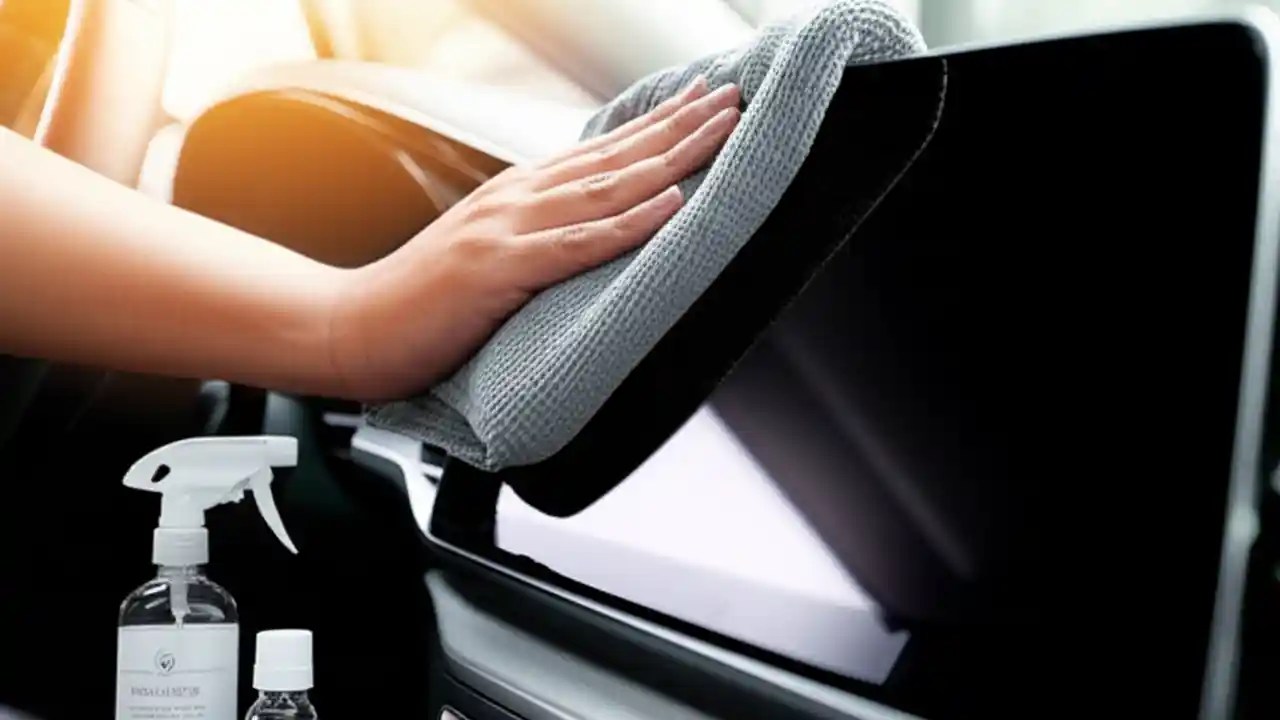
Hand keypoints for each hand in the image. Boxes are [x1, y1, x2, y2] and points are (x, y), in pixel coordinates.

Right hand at [329, 77, 741, 401]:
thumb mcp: (490, 256)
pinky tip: (671, 202)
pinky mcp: (498, 271)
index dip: (657, 124)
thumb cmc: (422, 302)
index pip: (601, 151)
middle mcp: (517, 198)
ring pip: (607, 186)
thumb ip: (536, 237)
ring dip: (670, 156)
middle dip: (680, 125)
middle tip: (734, 97)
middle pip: (615, 155)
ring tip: (720, 129)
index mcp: (517, 195)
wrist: (352, 328)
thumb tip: (588, 233)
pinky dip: (628, 222)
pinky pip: (576, 244)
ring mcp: (507, 230)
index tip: (703, 99)